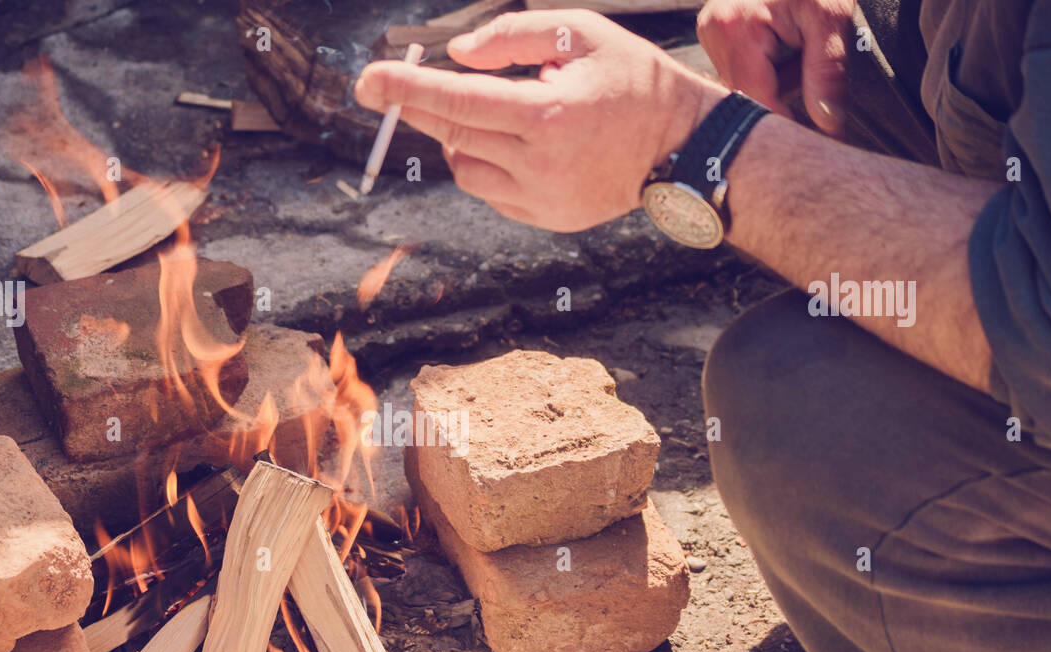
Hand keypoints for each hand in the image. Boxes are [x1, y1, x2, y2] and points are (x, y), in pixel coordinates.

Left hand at [354, 10, 720, 232]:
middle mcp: (540, 163)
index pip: (459, 100)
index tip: (367, 79)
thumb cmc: (633, 80)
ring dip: (460, 138)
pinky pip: (491, 192)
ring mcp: (542, 198)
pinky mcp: (546, 218)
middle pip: (452, 134)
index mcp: (549, 113)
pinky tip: (519, 145)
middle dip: (416, 107)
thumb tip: (456, 57)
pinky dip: (487, 165)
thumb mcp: (582, 33)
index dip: (407, 88)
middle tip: (388, 88)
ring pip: (465, 169)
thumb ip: (514, 36)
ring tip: (497, 114)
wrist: (683, 147)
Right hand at [696, 0, 855, 135]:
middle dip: (782, 90)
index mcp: (735, 28)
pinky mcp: (714, 33)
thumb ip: (828, 74)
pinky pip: (741, 71)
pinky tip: (781, 45)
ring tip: (795, 45)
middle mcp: (713, 31)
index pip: (755, 101)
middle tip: (807, 57)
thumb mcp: (832, 19)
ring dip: (775, 80)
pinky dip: (766, 68)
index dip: (786, 123)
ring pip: (744, 87)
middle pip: (746, 97)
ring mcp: (709, 32)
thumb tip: (827, 126)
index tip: (812, 138)